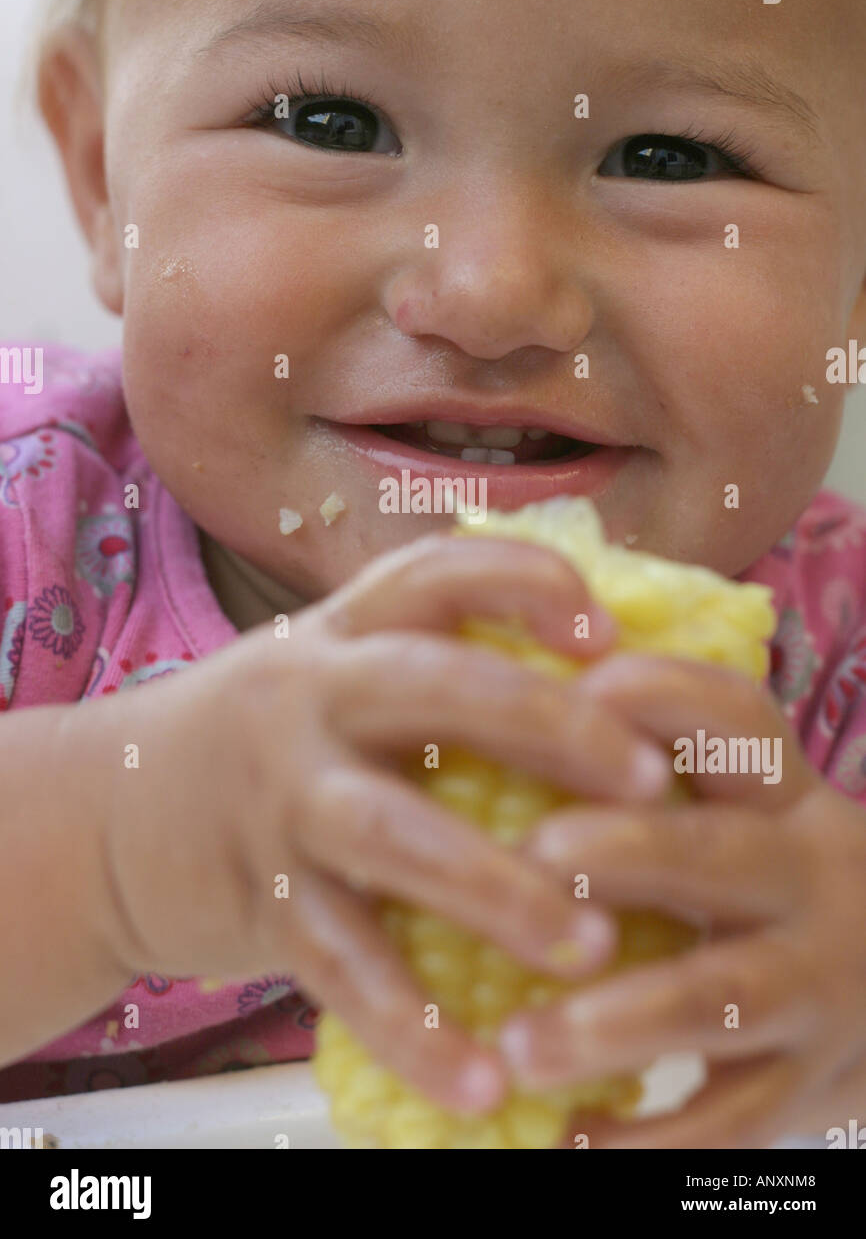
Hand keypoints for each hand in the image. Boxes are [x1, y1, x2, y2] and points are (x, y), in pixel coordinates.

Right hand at [101, 532, 673, 1114]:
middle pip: (434, 685)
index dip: (526, 584)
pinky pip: (343, 968)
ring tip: (595, 944)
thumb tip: (599, 680)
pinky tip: (482, 1080)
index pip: (435, 572)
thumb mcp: (330, 677)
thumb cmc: (267, 747)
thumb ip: (431, 670)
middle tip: (653, 781)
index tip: (609, 632)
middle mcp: (306, 698)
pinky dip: (414, 1027)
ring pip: (392, 833)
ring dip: (499, 887)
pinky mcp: (260, 899)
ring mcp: (280, 798)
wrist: (107, 817)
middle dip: (550, 724)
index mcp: (341, 635)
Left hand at [493, 653, 865, 1146]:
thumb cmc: (773, 881)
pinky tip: (567, 1139)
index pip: (735, 721)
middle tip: (534, 858)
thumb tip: (531, 701)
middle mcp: (805, 876)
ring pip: (717, 996)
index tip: (581, 690)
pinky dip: (648, 1143)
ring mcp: (811, 986)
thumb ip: (664, 759)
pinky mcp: (803, 1084)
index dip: (662, 697)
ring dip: (617, 1019)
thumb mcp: (750, 806)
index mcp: (781, 795)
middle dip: (626, 855)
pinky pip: (730, 1123)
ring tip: (522, 1042)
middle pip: (717, 854)